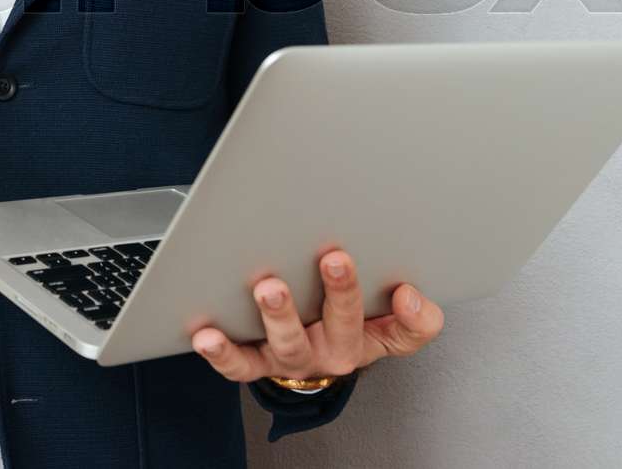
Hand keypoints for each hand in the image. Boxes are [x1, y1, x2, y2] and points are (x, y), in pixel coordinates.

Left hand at [190, 249, 442, 383]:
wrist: (308, 362)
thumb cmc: (345, 329)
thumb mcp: (388, 325)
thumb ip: (414, 315)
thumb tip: (410, 295)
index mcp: (367, 338)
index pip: (400, 331)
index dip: (411, 315)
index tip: (405, 290)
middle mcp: (332, 352)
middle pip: (342, 326)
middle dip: (340, 292)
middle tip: (334, 259)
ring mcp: (292, 357)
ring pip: (288, 344)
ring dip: (280, 316)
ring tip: (270, 288)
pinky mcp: (257, 362)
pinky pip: (240, 364)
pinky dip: (222, 351)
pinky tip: (207, 332)